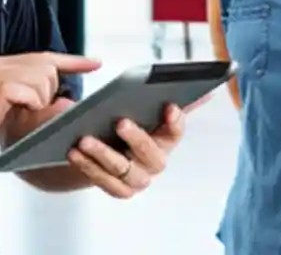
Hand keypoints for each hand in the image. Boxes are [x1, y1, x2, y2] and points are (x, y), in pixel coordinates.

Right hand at [0, 52, 100, 169]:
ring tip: (16, 115)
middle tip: (28, 111)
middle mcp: (1, 63)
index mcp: (1, 65)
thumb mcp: (0, 108)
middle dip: (49, 92)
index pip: (45, 57)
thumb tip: (57, 99)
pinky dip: (30, 106)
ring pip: (45, 80)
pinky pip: (34, 93)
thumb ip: (23, 96)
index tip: (95, 63)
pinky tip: (12, 114)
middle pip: (49, 67)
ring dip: (39, 102)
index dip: (72, 60)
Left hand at [66, 102, 187, 198]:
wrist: (103, 146)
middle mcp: (156, 162)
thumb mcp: (146, 107)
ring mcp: (138, 179)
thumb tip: (205, 91)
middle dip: (137, 138)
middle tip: (120, 121)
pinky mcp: (119, 190)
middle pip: (151, 154)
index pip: (177, 130)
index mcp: (167, 139)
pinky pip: (105, 182)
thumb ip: (170, 96)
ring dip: (104, 154)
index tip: (169, 106)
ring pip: (124, 169)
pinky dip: (89, 167)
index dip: (175, 120)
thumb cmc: (126, 122)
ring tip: (84, 139)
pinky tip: (74, 151)